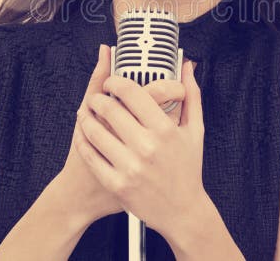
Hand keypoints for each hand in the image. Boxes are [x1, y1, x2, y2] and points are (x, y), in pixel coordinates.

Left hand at [74, 58, 206, 237]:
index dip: (115, 82)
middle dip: (98, 98)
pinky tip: (84, 134)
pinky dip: (83, 141)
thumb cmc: (188, 169)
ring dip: (86, 117)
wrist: (183, 212)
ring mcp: (130, 167)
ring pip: (95, 131)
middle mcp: (147, 147)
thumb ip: (191, 95)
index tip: (111, 82)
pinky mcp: (117, 184)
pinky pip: (91, 156)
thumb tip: (187, 67)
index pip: (132, 93)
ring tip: (87, 113)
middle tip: (97, 98)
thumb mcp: (195, 130)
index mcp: (165, 130)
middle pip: (110, 109)